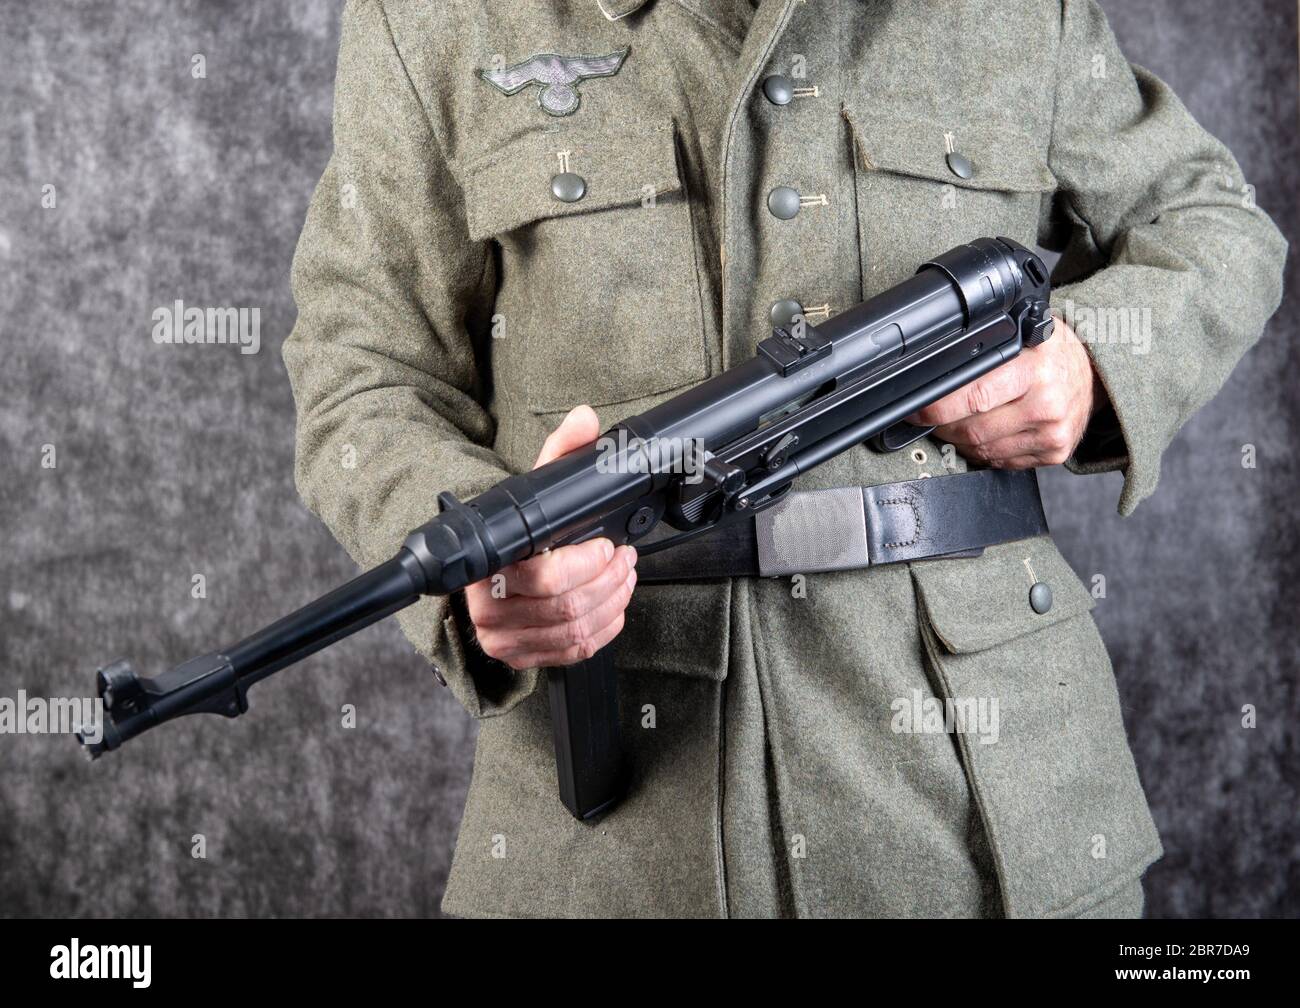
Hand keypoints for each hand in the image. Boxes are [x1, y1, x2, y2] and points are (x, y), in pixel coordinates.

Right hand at [465, 405, 637, 669]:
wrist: (492, 572)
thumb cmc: (517, 532)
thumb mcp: (535, 489)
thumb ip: (561, 452)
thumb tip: (584, 418)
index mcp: (488, 567)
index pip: (544, 578)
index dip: (586, 565)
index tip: (607, 546)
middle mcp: (488, 609)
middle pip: (567, 607)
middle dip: (609, 580)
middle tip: (624, 558)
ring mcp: (504, 639)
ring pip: (576, 631)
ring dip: (613, 600)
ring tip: (624, 575)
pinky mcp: (524, 657)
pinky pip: (576, 651)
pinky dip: (606, 625)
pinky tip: (614, 601)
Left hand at [909, 317, 1100, 468]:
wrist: (1093, 373)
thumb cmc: (1051, 352)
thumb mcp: (1023, 336)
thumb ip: (986, 350)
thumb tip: (937, 366)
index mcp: (1034, 370)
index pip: (975, 396)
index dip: (939, 407)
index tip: (918, 410)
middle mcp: (1046, 404)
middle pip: (973, 430)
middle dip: (944, 426)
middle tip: (932, 416)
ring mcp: (1052, 433)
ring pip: (983, 450)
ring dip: (960, 441)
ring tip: (958, 423)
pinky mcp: (1054, 453)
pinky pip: (1002, 461)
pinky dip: (985, 451)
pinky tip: (986, 433)